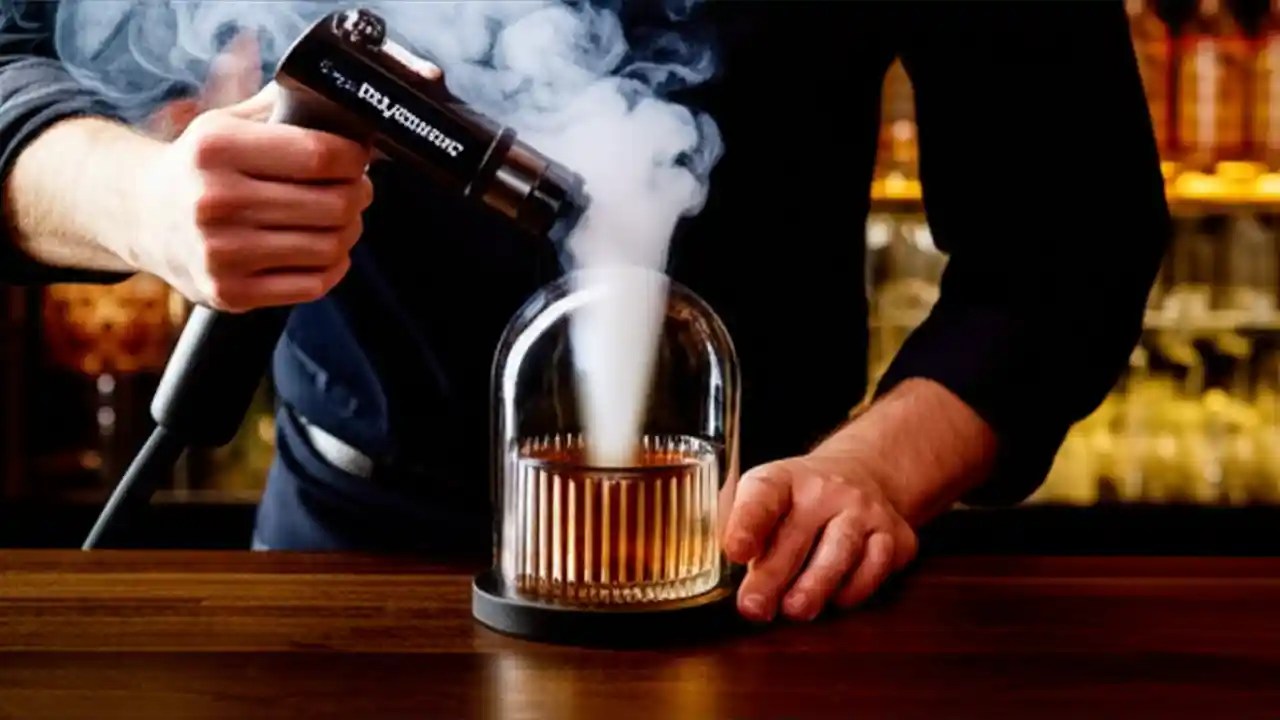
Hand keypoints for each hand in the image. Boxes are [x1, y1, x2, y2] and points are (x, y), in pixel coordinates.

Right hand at [127, 34, 373, 311]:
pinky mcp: (230, 293)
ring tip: (342, 220)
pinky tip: (324, 251)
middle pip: (333, 204)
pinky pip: (313, 285)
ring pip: (330, 247)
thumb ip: (284, 106)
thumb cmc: (203, 166)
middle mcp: (214, 200)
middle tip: (357, 190)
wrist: (143, 216)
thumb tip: (350, 108)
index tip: (358, 158)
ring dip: (349, 232)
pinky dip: (333, 267)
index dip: (353, 158)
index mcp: (215, 148)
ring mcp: (221, 253)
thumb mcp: (228, 121)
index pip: (318, 155)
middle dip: (358, 195)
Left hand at [722, 453, 918, 622]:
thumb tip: (711, 563)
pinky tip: (835, 598)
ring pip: (841, 550)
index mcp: (782, 479)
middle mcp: (826, 490)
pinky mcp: (895, 535)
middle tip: (753, 607)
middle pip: (798, 533)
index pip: (763, 495)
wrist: (862, 477)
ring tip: (795, 610)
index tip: (735, 551)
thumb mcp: (762, 498)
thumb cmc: (799, 500)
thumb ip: (736, 524)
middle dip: (773, 575)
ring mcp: (863, 511)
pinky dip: (854, 589)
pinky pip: (875, 567)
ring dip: (816, 585)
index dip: (746, 523)